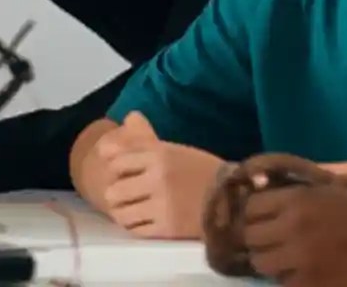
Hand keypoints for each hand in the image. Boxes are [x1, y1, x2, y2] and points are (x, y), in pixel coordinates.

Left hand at [98, 111, 227, 238]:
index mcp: (159, 155)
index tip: (123, 175)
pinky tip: (146, 221)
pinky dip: (137, 227)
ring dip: (125, 213)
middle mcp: (158, 179)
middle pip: (114, 191)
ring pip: (122, 214)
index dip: (116, 170)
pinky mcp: (168, 228)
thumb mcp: (175, 149)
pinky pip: (136, 230)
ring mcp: (162, 205)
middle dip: (117, 195)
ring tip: (134, 211)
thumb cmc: (201, 172)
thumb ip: (147, 138)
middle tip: (125, 197)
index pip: (116, 162)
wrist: (232, 198)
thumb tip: (128, 116)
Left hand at [241, 183, 346, 285]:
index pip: (250, 207)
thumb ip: (296, 200)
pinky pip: (284, 285)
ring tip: (288, 261)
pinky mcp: (312, 285)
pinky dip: (291, 281)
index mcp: (298, 199)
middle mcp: (292, 227)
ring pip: (261, 265)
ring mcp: (300, 259)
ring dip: (271, 263)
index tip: (263, 220)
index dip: (255, 215)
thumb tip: (265, 205)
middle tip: (274, 243)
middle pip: (250, 237)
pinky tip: (307, 275)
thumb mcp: (330, 193)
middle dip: (259, 240)